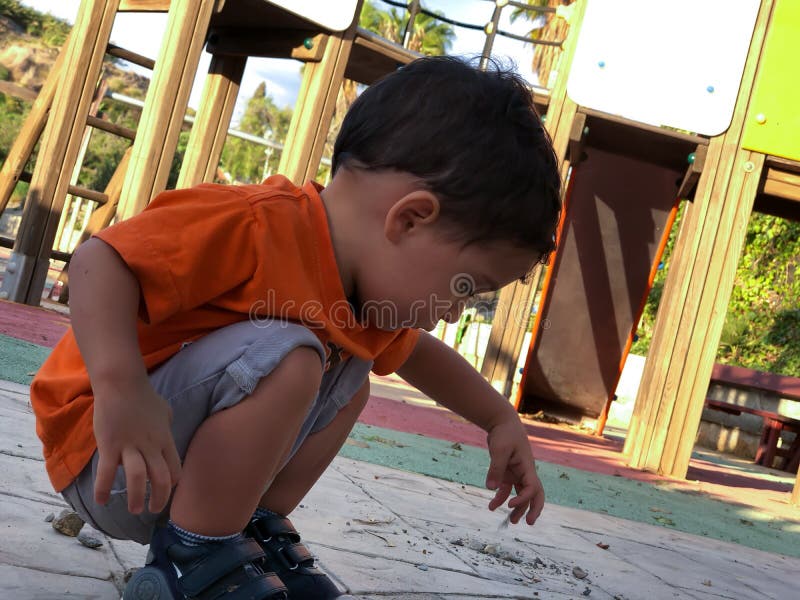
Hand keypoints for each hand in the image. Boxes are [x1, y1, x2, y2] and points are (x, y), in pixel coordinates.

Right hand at [92, 377, 180, 514]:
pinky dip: (104, 488)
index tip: (165, 492)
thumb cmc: (143, 396)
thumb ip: (167, 425)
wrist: (122, 383)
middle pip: (161, 478)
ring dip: (136, 497)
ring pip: (138, 477)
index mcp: (165, 440)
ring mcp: (130, 446)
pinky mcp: (110, 445)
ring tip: (134, 510)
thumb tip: (167, 432)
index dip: (171, 485)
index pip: (175, 469)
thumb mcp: (165, 411)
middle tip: (153, 510)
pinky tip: (101, 501)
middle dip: (159, 498)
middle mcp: (151, 445)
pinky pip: (107, 471)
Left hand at [485, 416, 544, 525]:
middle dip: (533, 509)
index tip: (509, 505)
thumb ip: (495, 468)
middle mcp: (525, 472)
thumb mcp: (499, 449)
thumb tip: (490, 489)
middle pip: (535, 494)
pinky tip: (491, 506)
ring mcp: (517, 473)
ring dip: (517, 508)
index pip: (532, 488)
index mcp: (528, 467)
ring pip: (521, 495)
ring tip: (511, 521)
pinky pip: (507, 489)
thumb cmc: (504, 433)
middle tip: (528, 523)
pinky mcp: (508, 472)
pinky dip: (501, 498)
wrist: (501, 422)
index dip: (523, 499)